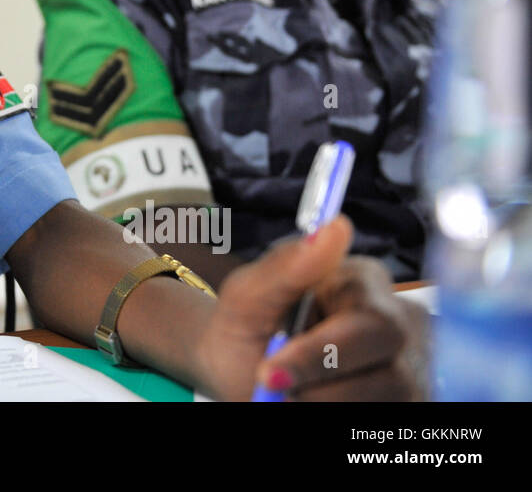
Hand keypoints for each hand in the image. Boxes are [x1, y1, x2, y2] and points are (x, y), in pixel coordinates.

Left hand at [191, 215, 429, 400]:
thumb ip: (287, 265)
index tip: (269, 372)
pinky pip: (388, 419)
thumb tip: (337, 227)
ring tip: (289, 395)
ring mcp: (410, 371)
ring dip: (328, 404)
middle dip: (324, 388)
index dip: (319, 355)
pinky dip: (342, 416)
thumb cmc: (247, 326)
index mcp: (362, 283)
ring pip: (391, 403)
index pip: (367, 322)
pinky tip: (311, 403)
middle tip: (273, 388)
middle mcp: (399, 325)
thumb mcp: (247, 295)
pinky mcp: (408, 404)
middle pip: (391, 372)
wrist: (237, 371)